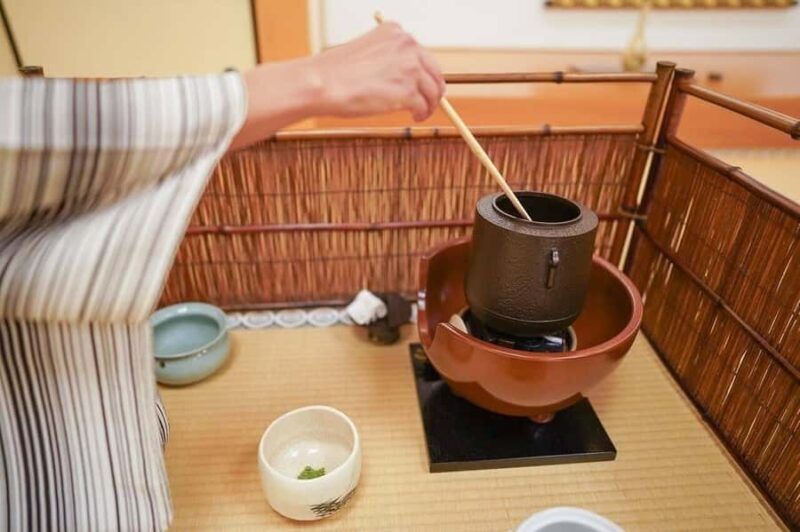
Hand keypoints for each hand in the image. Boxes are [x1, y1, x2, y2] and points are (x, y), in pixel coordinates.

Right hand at [310, 22, 445, 121]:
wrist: (322, 83)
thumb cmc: (335, 72)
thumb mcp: (365, 51)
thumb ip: (387, 59)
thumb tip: (403, 78)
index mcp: (396, 32)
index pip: (421, 54)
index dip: (423, 72)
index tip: (422, 84)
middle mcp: (407, 46)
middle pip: (434, 71)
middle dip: (432, 89)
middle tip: (428, 101)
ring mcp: (410, 69)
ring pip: (432, 90)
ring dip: (429, 104)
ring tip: (420, 113)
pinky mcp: (408, 91)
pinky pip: (424, 105)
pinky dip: (422, 113)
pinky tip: (416, 117)